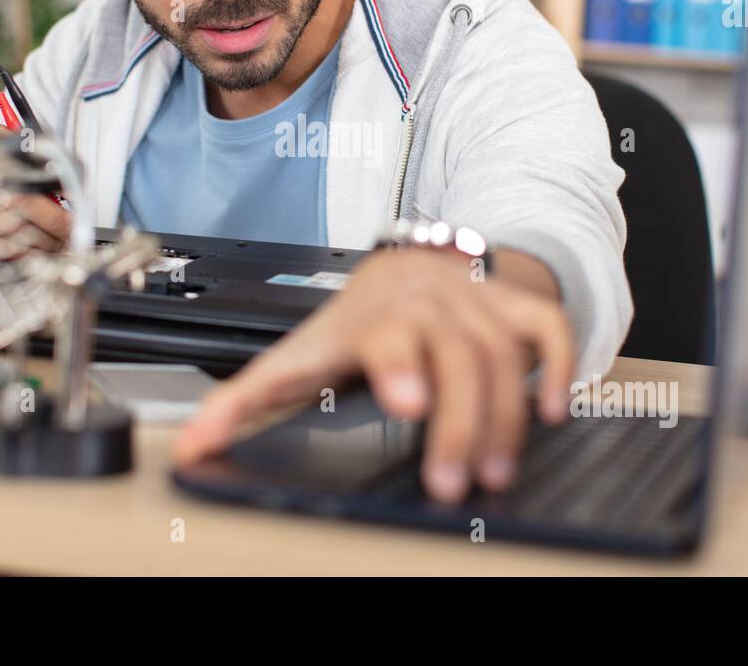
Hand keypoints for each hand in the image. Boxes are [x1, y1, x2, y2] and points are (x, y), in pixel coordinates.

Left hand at [174, 247, 574, 502]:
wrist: (406, 264)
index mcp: (372, 322)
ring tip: (496, 471)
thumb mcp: (298, 357)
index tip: (410, 402)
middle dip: (461, 422)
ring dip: (506, 416)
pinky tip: (550, 411)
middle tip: (454, 481)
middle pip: (458, 358)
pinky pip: (546, 326)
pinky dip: (556, 366)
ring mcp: (475, 302)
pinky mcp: (513, 304)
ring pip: (505, 353)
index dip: (400, 365)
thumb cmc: (351, 324)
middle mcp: (428, 306)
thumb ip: (243, 404)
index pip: (388, 337)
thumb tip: (191, 447)